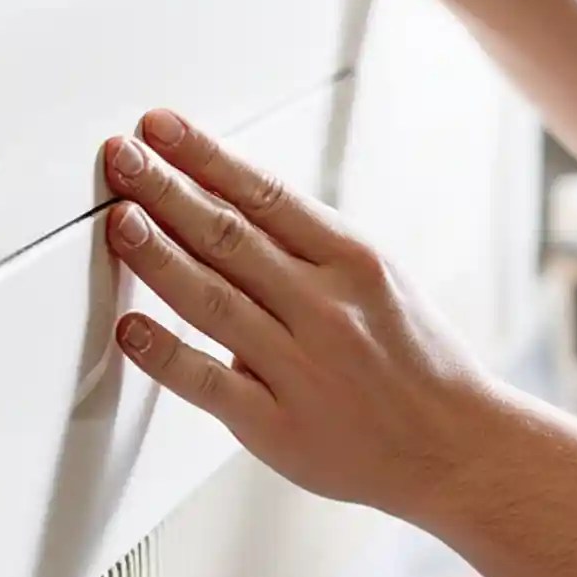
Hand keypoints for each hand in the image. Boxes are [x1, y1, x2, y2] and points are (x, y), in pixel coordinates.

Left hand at [102, 109, 495, 518]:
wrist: (457, 449)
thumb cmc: (418, 362)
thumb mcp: (382, 281)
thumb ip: (311, 249)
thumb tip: (231, 203)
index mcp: (355, 263)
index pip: (266, 194)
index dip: (205, 156)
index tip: (161, 127)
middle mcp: (327, 308)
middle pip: (230, 237)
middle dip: (166, 190)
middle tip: (123, 156)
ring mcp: (301, 367)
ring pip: (212, 300)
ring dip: (157, 256)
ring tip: (119, 220)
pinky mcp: (278, 426)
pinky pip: (209, 382)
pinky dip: (164, 353)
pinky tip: (130, 327)